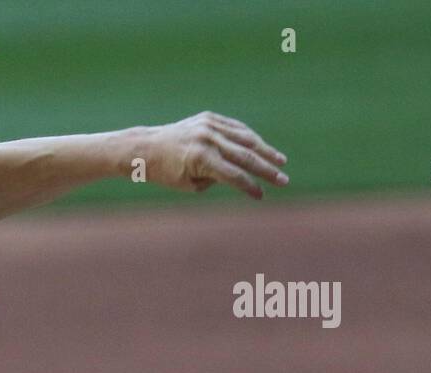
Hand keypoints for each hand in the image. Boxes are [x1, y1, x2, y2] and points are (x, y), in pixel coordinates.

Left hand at [136, 112, 288, 198]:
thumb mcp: (189, 184)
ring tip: (281, 161)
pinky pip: (235, 128)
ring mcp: (209, 126)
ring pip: (245, 138)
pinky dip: (249, 137)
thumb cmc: (166, 172)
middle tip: (283, 180)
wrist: (146, 148)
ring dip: (265, 150)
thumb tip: (239, 173)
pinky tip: (262, 147)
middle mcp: (207, 140)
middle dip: (266, 170)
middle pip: (245, 156)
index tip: (261, 196)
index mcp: (201, 159)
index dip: (250, 187)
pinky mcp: (209, 118)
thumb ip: (216, 179)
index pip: (234, 176)